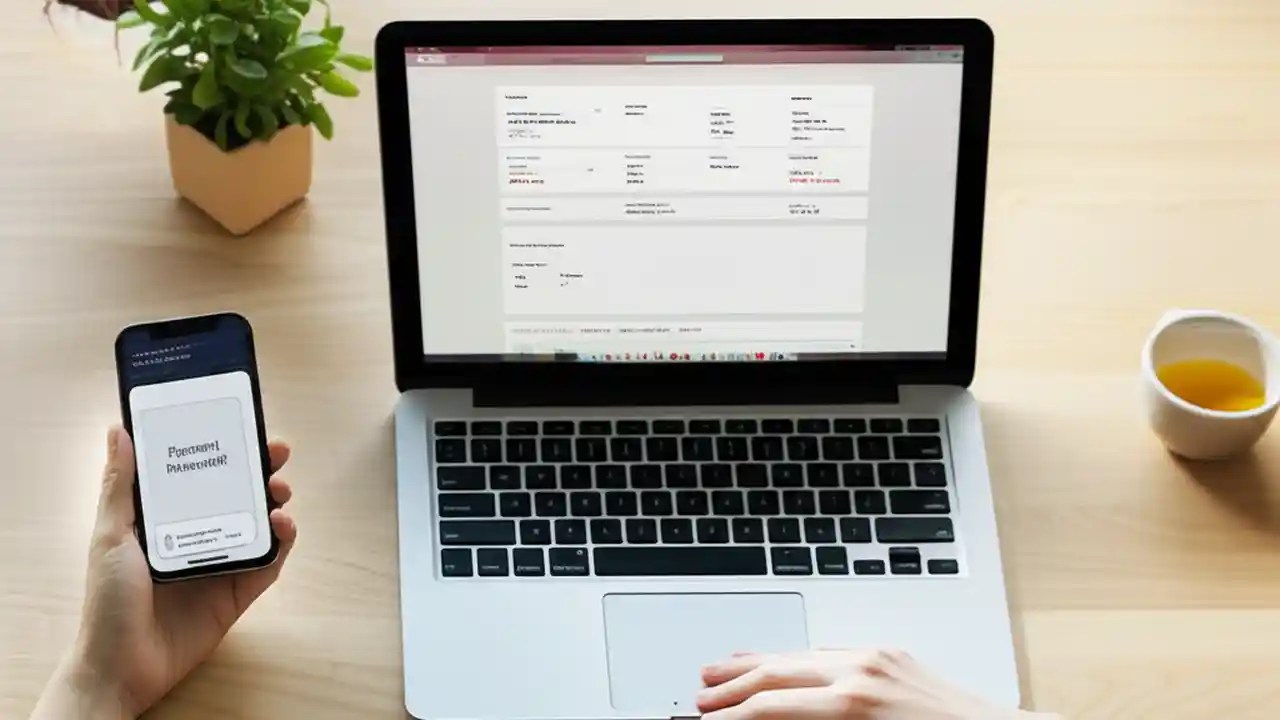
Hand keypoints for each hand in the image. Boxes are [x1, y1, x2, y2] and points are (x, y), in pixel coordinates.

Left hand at [30, 426, 297, 719]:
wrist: (123, 666)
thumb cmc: (107, 601)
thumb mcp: (110, 534)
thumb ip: (120, 484)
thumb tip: (118, 430)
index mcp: (167, 519)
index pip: (201, 475)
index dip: (223, 450)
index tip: (241, 427)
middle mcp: (198, 535)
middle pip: (238, 494)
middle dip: (260, 470)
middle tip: (276, 453)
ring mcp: (222, 563)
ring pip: (259, 523)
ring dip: (276, 501)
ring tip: (280, 491)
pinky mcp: (240, 591)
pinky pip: (269, 562)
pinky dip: (282, 542)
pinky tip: (283, 526)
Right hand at [697, 649, 1058, 719]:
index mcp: (852, 703)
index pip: (770, 706)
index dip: (731, 716)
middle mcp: (861, 670)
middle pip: (776, 671)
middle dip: (733, 685)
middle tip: (699, 697)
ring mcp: (877, 656)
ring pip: (799, 653)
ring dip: (756, 662)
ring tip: (720, 669)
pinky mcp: (891, 653)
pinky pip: (829, 650)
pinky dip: (796, 656)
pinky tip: (780, 660)